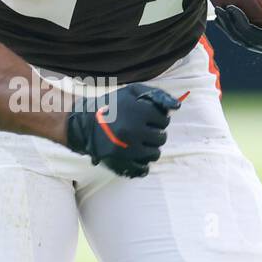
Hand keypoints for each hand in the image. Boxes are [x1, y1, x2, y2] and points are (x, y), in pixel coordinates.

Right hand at [66, 83, 180, 177]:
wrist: (83, 124)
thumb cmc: (110, 105)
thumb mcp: (131, 91)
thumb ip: (156, 95)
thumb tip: (177, 106)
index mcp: (138, 112)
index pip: (164, 119)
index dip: (158, 118)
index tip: (148, 117)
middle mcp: (134, 131)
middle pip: (161, 138)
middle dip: (155, 133)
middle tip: (144, 130)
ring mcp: (128, 148)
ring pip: (155, 154)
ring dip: (150, 148)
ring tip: (140, 142)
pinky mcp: (121, 162)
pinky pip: (143, 169)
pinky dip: (143, 164)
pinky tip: (137, 156)